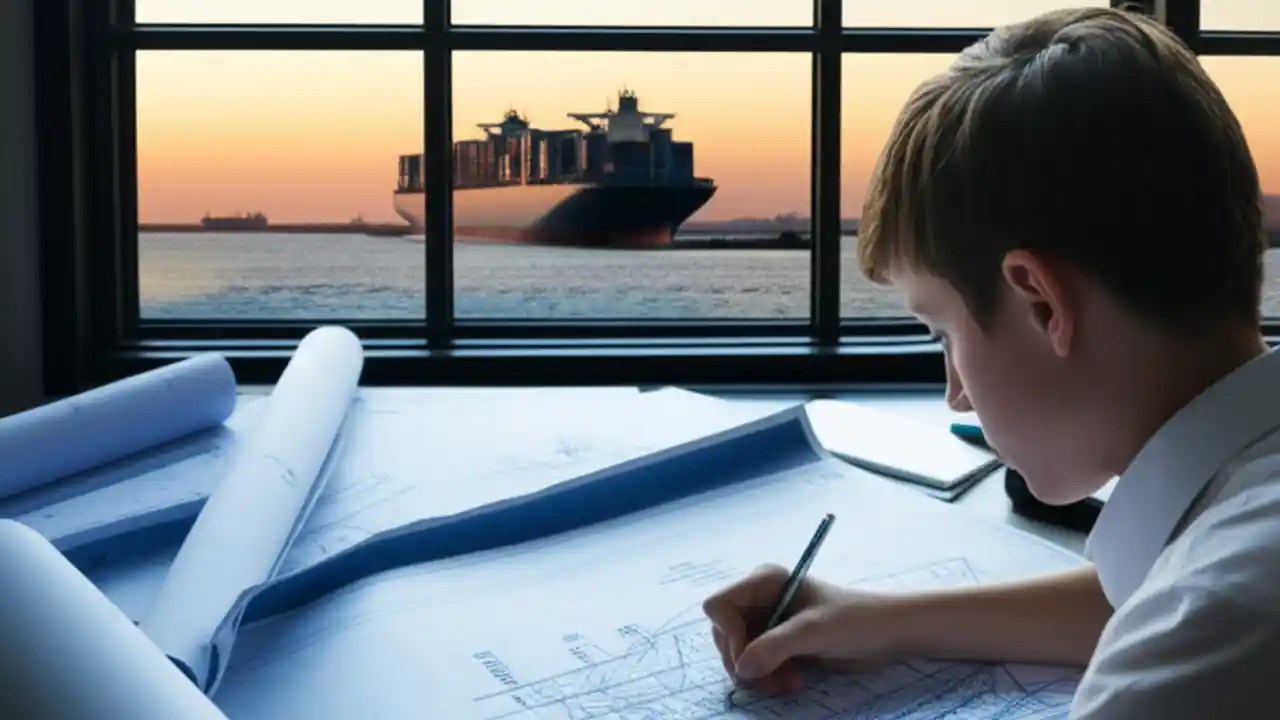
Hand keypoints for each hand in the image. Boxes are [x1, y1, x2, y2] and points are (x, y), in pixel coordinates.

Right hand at [701, 563, 898, 695]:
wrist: (889, 634)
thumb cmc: (855, 620)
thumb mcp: (814, 631)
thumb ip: (775, 647)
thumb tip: (740, 668)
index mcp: (764, 581)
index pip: (719, 606)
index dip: (727, 633)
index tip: (750, 658)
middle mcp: (761, 597)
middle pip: (724, 633)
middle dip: (745, 661)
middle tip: (770, 682)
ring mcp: (769, 620)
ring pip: (739, 652)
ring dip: (758, 674)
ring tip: (787, 686)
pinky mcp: (780, 641)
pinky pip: (757, 662)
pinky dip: (768, 677)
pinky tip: (791, 683)